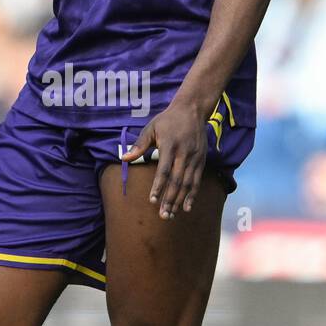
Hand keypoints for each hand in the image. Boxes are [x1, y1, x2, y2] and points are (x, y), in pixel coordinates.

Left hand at [120, 100, 207, 218]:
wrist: (192, 110)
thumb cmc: (168, 120)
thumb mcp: (151, 128)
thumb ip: (139, 145)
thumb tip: (124, 158)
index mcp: (169, 145)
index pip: (163, 170)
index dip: (158, 187)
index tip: (152, 201)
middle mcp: (184, 153)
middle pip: (176, 181)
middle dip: (169, 199)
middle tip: (163, 215)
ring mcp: (194, 158)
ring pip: (187, 183)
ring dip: (179, 201)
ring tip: (172, 214)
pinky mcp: (201, 160)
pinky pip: (197, 181)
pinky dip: (192, 195)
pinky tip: (187, 207)